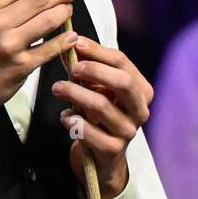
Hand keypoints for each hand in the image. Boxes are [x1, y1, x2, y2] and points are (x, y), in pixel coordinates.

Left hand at [53, 36, 153, 198]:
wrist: (103, 157)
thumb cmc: (100, 115)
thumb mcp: (97, 89)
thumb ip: (88, 66)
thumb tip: (72, 41)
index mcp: (141, 90)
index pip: (122, 63)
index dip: (98, 51)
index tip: (75, 42)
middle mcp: (140, 110)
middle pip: (122, 82)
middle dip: (94, 70)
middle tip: (72, 67)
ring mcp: (129, 131)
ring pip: (102, 106)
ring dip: (75, 94)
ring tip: (57, 88)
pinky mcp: (113, 150)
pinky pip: (90, 132)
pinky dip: (74, 121)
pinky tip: (65, 117)